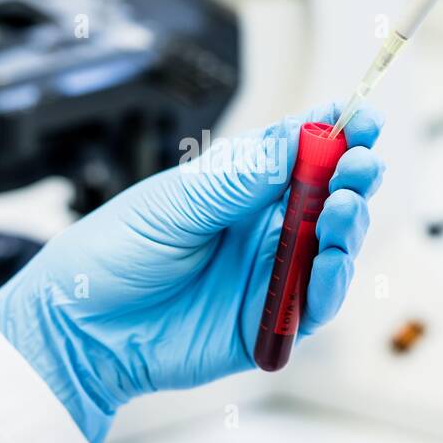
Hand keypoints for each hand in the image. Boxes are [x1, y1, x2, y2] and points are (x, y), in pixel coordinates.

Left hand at [0, 103, 385, 442]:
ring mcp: (268, 274)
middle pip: (328, 196)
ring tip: (346, 205)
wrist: (79, 326)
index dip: (333, 131)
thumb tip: (294, 138)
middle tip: (363, 162)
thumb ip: (236, 178)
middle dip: (353, 174)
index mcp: (238, 188)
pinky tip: (333, 260)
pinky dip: (331, 282)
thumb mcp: (173, 204)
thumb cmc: (113, 254)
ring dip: (350, 224)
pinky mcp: (268, 322)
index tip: (359, 115)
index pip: (298, 151)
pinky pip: (314, 303)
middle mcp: (261, 228)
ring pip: (332, 246)